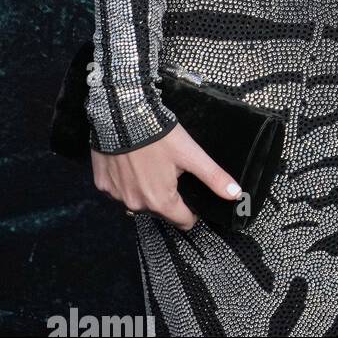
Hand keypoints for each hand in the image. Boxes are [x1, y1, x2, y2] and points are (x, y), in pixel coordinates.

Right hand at [91, 124, 240, 230]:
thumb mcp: (191, 154)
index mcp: (160, 202)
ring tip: (152, 165)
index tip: (193, 196)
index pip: (182, 221)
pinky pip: (119, 189)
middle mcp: (135, 206)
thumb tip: (236, 196)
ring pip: (138, 200)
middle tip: (172, 171)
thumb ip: (213, 177)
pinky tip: (132, 163)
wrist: (122, 116)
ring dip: (146, 189)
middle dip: (168, 196)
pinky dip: (127, 180)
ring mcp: (116, 196)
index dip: (192, 211)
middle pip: (160, 210)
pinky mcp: (102, 184)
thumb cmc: (160, 136)